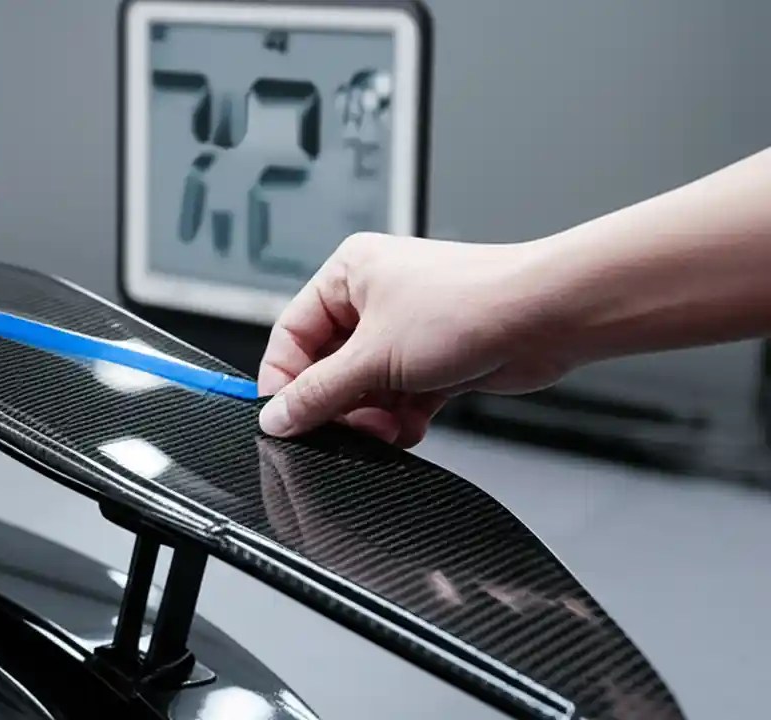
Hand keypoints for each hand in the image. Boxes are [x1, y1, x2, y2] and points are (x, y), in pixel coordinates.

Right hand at [257, 232, 568, 445]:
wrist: (545, 316)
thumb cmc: (470, 305)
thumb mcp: (374, 357)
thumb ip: (319, 394)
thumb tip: (278, 417)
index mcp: (348, 275)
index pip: (291, 334)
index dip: (284, 380)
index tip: (285, 419)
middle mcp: (373, 299)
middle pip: (327, 367)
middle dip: (338, 404)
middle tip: (342, 428)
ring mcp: (404, 332)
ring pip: (363, 389)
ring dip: (371, 416)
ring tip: (386, 426)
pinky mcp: (433, 361)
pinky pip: (397, 400)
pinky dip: (400, 419)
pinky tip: (411, 426)